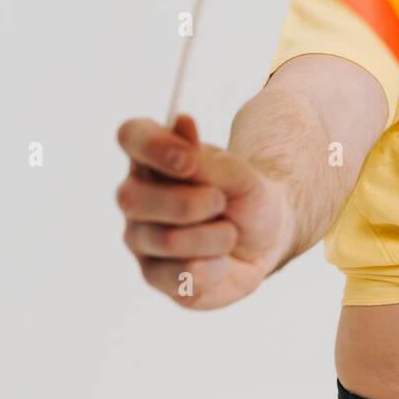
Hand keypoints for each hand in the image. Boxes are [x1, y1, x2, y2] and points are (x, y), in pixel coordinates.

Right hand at [115, 113, 294, 309]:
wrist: (267, 238)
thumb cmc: (246, 196)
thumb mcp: (240, 174)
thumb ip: (206, 159)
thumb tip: (180, 122)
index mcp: (152, 159)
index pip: (131, 136)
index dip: (152, 146)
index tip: (187, 160)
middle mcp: (136, 197)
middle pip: (131, 198)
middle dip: (189, 203)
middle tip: (220, 202)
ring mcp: (140, 238)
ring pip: (165, 240)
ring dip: (215, 236)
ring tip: (229, 233)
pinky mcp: (154, 276)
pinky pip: (180, 275)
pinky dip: (215, 266)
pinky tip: (220, 260)